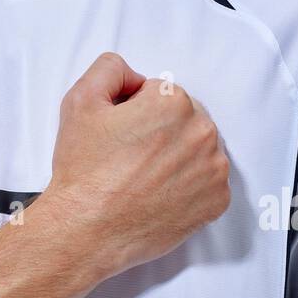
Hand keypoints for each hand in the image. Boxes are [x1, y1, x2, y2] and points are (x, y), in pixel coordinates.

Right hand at [39, 51, 230, 280]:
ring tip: (143, 176)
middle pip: (184, 118)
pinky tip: (160, 193)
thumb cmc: (84, 171)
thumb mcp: (81, 100)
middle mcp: (201, 132)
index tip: (121, 133)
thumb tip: (135, 77)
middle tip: (129, 156)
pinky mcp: (217, 201)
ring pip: (197, 148)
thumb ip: (110, 69)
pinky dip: (189, 185)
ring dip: (177, 156)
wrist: (87, 229)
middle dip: (161, 131)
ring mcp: (213, 169)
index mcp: (172, 102)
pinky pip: (208, 181)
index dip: (135, 111)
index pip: (160, 94)